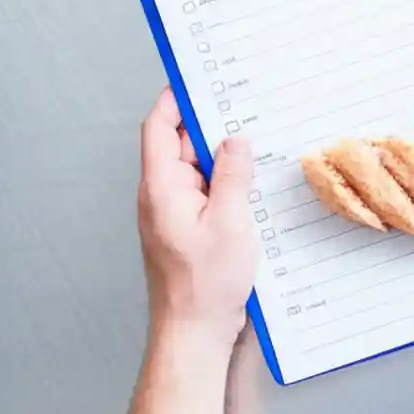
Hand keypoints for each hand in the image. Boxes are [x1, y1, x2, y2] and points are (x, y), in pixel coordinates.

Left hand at [137, 88, 255, 347]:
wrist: (193, 333)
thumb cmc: (205, 285)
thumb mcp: (230, 222)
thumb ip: (233, 176)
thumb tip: (235, 142)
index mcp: (162, 188)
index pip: (159, 129)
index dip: (175, 100)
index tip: (197, 80)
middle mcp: (161, 197)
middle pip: (180, 146)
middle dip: (208, 126)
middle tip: (242, 107)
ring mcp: (173, 214)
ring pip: (196, 170)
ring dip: (221, 158)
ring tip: (254, 144)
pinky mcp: (188, 230)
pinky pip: (205, 193)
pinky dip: (225, 183)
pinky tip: (250, 185)